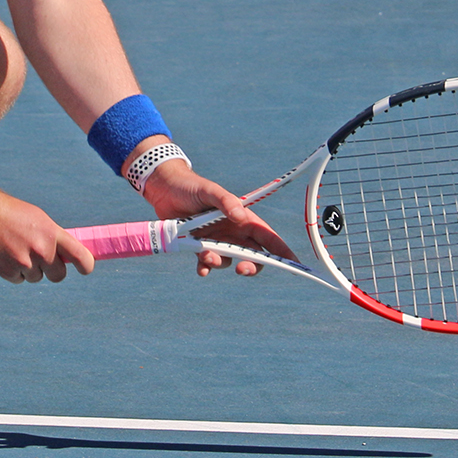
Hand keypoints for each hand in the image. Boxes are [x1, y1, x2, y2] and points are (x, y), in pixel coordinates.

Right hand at [0, 190, 95, 283]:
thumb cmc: (10, 213)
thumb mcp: (37, 219)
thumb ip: (52, 238)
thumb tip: (64, 257)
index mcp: (52, 233)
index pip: (80, 256)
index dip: (86, 265)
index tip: (84, 269)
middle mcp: (42, 249)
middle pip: (58, 275)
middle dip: (51, 270)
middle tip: (39, 258)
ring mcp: (25, 262)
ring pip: (36, 277)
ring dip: (28, 269)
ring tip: (14, 248)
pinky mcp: (8, 271)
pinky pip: (18, 280)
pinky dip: (12, 271)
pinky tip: (3, 254)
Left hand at [138, 161, 298, 276]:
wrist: (165, 189)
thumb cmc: (191, 186)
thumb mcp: (210, 190)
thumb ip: (226, 202)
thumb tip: (241, 216)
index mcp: (241, 218)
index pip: (266, 236)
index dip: (281, 250)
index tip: (293, 264)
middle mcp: (232, 231)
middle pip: (251, 254)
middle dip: (251, 265)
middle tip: (243, 270)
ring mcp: (216, 239)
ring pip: (227, 260)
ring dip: (220, 262)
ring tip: (206, 256)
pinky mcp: (199, 245)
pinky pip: (207, 263)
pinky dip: (205, 268)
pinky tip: (201, 269)